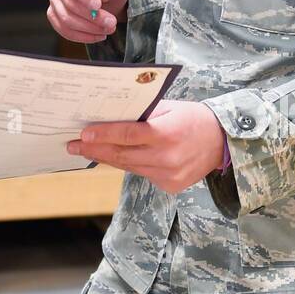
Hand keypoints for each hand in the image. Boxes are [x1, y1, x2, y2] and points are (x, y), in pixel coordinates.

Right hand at [47, 0, 129, 43]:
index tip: (98, 5)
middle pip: (69, 2)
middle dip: (92, 16)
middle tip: (111, 22)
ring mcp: (55, 0)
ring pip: (66, 19)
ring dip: (89, 28)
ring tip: (108, 28)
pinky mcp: (55, 15)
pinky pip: (64, 30)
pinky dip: (83, 36)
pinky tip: (98, 35)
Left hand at [66, 100, 226, 194]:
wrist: (221, 142)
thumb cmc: (192, 118)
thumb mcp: (168, 107)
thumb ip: (142, 113)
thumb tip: (109, 114)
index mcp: (166, 133)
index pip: (128, 135)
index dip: (103, 135)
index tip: (83, 134)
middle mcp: (167, 157)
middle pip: (122, 155)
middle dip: (94, 150)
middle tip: (73, 145)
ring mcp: (168, 174)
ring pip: (129, 166)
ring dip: (107, 158)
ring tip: (87, 150)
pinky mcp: (170, 185)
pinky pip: (142, 174)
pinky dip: (129, 165)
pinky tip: (117, 157)